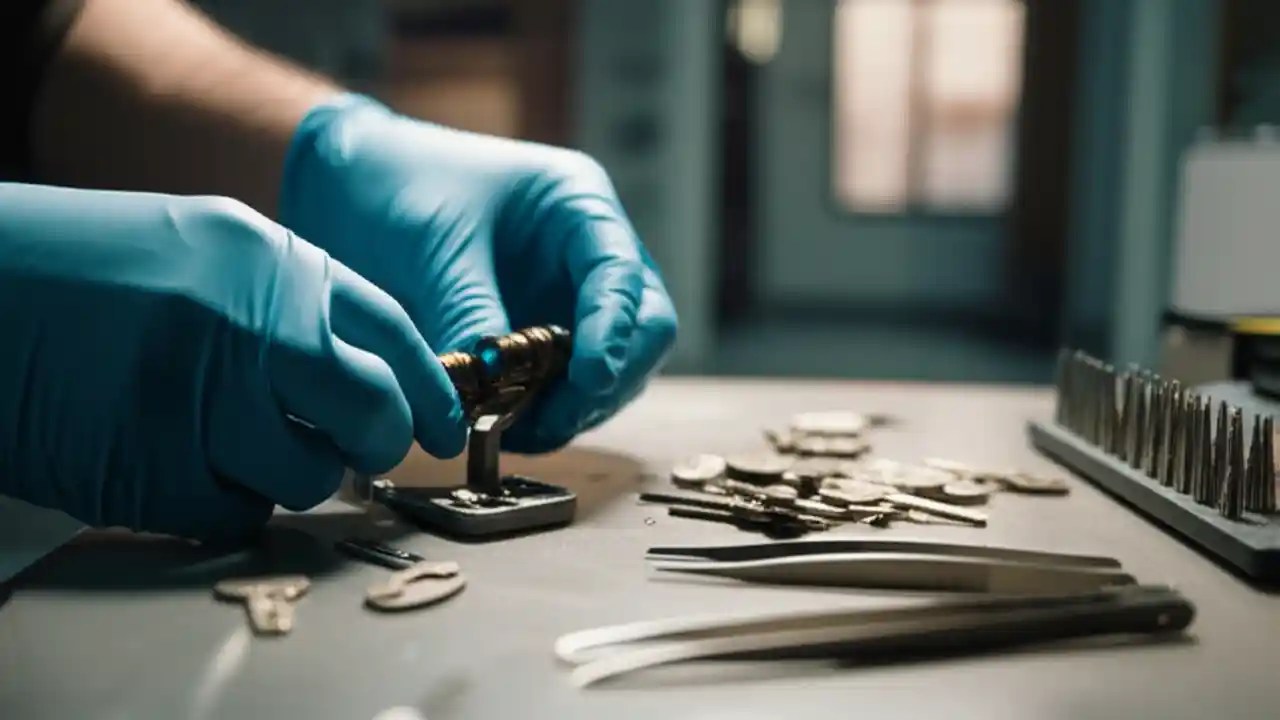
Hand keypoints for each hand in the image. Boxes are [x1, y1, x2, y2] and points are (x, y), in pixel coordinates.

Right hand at [0, 184, 464, 540]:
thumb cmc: (86, 270)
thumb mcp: (208, 249)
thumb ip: (290, 303)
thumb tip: (363, 377)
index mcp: (271, 263)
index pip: (393, 334)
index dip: (429, 389)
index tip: (442, 428)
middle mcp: (250, 329)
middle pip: (371, 413)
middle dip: (375, 442)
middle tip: (356, 448)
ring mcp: (203, 403)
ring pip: (307, 474)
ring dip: (287, 471)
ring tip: (227, 437)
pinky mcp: (154, 472)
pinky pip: (233, 510)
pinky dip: (220, 498)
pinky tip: (176, 457)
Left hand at [279, 95, 676, 451]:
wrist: (346, 188)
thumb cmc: (396, 185)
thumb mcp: (434, 246)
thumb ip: (470, 312)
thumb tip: (487, 392)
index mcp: (578, 206)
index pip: (622, 275)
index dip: (615, 331)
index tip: (589, 379)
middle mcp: (588, 255)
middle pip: (642, 328)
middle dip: (607, 378)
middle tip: (552, 417)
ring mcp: (567, 299)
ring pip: (612, 368)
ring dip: (575, 406)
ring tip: (514, 429)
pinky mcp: (538, 340)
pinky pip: (563, 387)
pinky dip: (542, 412)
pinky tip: (503, 425)